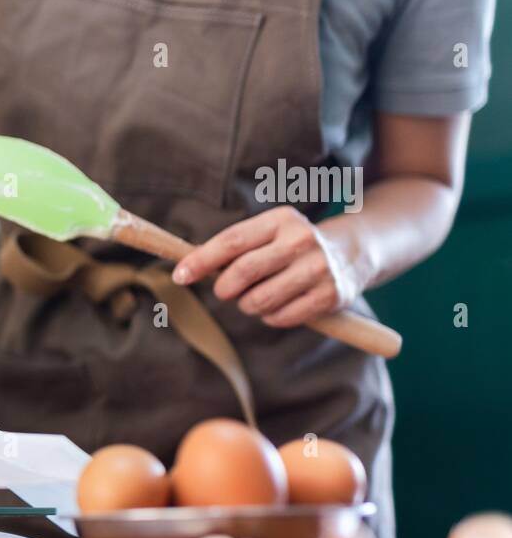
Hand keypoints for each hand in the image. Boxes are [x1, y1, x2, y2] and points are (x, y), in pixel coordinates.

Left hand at [172, 206, 363, 327]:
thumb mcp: (271, 232)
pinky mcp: (330, 296)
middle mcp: (301, 241)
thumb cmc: (295, 244)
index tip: (180, 275)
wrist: (356, 250)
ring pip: (258, 300)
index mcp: (281, 220)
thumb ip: (236, 247)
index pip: (232, 241)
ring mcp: (318, 269)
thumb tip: (189, 266)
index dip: (201, 260)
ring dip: (247, 305)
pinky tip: (278, 305)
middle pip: (242, 272)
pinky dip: (270, 317)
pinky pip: (280, 317)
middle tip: (225, 291)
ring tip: (257, 296)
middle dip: (223, 288)